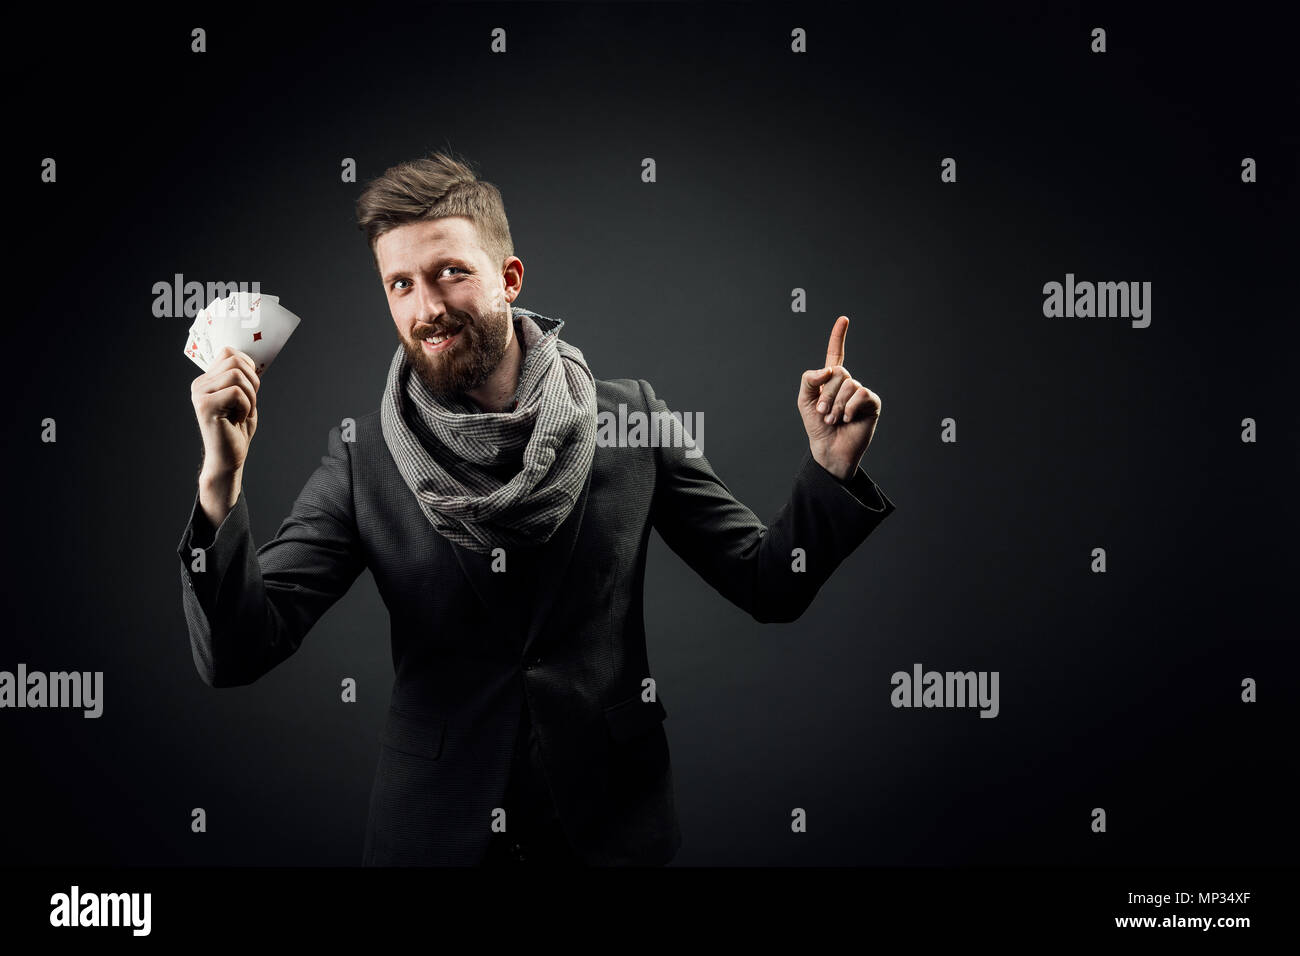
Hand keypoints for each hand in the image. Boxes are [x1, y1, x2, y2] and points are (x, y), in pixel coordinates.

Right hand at [191, 345, 260, 478]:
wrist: (229, 457)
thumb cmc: (237, 429)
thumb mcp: (244, 397)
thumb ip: (242, 377)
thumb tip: (248, 358)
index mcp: (207, 379)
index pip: (229, 352)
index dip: (248, 367)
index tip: (249, 389)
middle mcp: (200, 384)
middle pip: (235, 361)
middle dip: (252, 381)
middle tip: (248, 403)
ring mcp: (200, 394)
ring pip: (236, 375)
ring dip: (250, 395)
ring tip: (243, 411)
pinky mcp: (204, 405)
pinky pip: (236, 392)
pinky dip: (246, 406)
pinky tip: (237, 418)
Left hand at [797, 316, 881, 480]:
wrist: (829, 449)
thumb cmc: (817, 426)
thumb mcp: (804, 401)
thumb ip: (809, 380)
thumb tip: (827, 370)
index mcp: (831, 380)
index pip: (836, 354)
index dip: (839, 337)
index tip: (843, 319)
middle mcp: (847, 383)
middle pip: (838, 372)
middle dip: (826, 394)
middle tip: (823, 412)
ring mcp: (860, 392)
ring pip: (848, 384)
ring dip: (836, 404)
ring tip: (833, 419)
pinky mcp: (872, 403)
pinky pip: (861, 394)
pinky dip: (850, 407)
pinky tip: (847, 419)